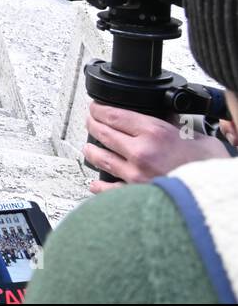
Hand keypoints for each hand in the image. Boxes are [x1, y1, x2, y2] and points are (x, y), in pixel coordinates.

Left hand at [84, 101, 229, 191]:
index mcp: (155, 133)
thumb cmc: (210, 167)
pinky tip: (96, 185)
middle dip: (93, 125)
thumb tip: (166, 120)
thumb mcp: (197, 137)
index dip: (99, 109)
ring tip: (89, 148)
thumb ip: (176, 127)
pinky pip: (110, 189)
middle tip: (90, 122)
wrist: (216, 197)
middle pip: (103, 133)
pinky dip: (100, 187)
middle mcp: (140, 152)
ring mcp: (136, 174)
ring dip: (92, 151)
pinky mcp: (136, 194)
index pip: (114, 115)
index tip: (94, 108)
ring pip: (102, 159)